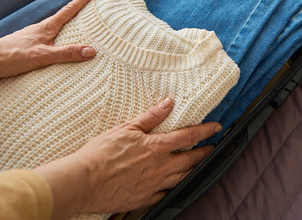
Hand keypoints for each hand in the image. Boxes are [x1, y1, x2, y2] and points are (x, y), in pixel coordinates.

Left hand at [0, 0, 97, 82]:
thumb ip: (66, 54)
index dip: (82, 1)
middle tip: (92, 6)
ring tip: (80, 28)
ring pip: (55, 29)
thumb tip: (91, 50)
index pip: (68, 11)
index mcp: (45, 29)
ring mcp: (32, 38)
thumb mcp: (41, 57)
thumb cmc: (10, 58)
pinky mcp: (26, 48)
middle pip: (63, 17)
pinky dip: (58, 40)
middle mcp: (40, 30)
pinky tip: (57, 49)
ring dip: (68, 26)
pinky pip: (48, 40)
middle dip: (78, 11)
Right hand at [33, 98, 220, 219]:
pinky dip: (172, 188)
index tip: (216, 128)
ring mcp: (154, 185)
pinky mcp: (144, 199)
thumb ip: (150, 117)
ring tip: (198, 165)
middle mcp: (160, 167)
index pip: (188, 137)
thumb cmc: (101, 154)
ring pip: (181, 178)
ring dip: (192, 170)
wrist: (84, 181)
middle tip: (212, 148)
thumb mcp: (126, 128)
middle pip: (190, 160)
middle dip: (204, 153)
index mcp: (156, 148)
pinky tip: (172, 185)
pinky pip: (164, 194)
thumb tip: (168, 103)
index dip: (205, 131)